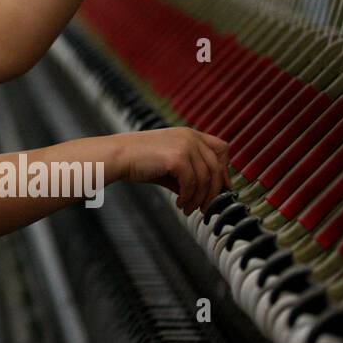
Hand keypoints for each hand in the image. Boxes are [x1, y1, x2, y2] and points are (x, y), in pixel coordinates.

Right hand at [113, 126, 230, 215]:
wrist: (117, 156)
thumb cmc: (139, 160)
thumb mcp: (169, 163)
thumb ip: (189, 173)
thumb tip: (206, 194)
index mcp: (189, 134)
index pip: (221, 149)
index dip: (226, 170)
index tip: (224, 187)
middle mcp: (190, 137)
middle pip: (217, 167)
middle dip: (214, 191)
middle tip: (206, 207)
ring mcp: (185, 146)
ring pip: (206, 179)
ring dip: (199, 198)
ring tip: (188, 208)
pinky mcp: (177, 158)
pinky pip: (192, 184)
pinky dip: (188, 197)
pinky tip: (180, 203)